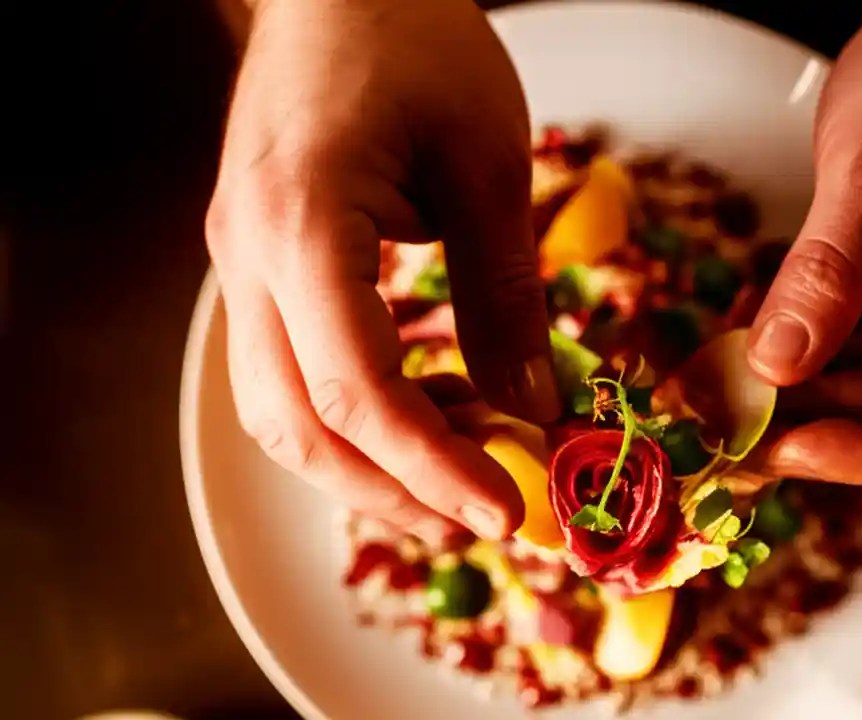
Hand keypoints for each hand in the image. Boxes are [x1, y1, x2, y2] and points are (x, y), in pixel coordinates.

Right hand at [205, 0, 558, 543]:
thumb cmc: (413, 40)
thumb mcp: (487, 165)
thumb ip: (505, 294)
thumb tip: (533, 406)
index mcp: (302, 225)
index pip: (357, 391)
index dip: (433, 466)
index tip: (506, 510)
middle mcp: (249, 258)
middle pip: (296, 427)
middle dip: (394, 490)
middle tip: (487, 514)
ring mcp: (242, 264)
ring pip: (279, 412)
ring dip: (367, 465)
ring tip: (461, 477)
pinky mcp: (261, 265)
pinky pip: (291, 370)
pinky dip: (355, 415)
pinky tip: (428, 412)